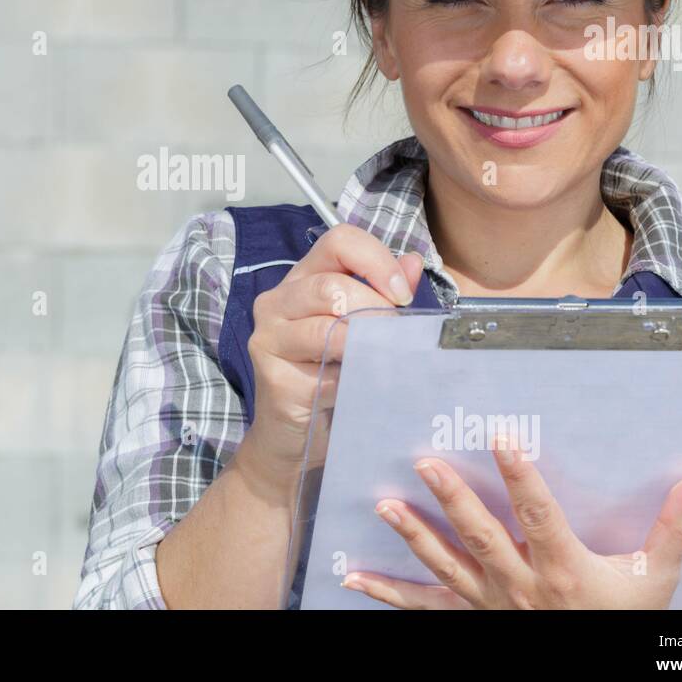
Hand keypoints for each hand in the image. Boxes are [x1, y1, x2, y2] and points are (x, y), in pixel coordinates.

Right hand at [237, 224, 423, 493]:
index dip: (376, 260)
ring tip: (382, 362)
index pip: (338, 241)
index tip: (402, 295)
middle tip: (395, 337)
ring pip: (326, 326)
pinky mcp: (272, 377)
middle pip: (331, 285)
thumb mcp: (361, 332)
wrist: (292, 441)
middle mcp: (277, 301)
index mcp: (302, 280)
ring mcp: (268, 338)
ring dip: (366, 345)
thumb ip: (384, 295)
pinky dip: (353, 380)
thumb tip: (413, 262)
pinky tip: (360, 391)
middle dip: (376, 310)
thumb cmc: (332, 381)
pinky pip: (325, 371)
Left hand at [343, 439, 681, 608]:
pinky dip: (387, 592)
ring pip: (445, 566)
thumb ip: (671, 529)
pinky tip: (353, 576)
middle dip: (453, 498)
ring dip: (413, 535)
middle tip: (426, 463)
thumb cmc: (623, 620)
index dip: (520, 476)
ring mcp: (490, 604)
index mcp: (563, 568)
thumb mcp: (655, 579)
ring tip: (384, 505)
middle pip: (482, 536)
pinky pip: (423, 607)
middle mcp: (521, 585)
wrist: (597, 666)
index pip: (539, 514)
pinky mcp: (471, 618)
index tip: (502, 440)